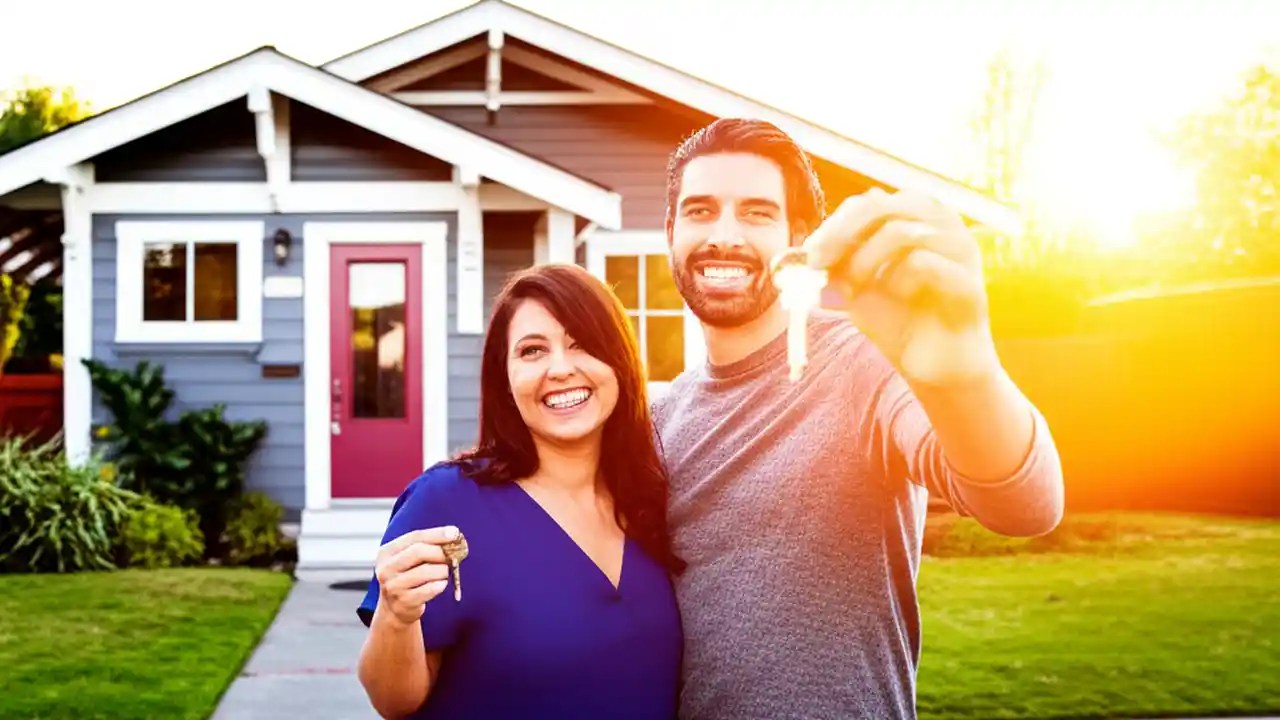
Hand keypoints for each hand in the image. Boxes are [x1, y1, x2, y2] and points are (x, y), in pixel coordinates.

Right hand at [373, 526, 458, 626]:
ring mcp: (393, 586)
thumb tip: (453, 535)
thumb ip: (426, 546)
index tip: (455, 533)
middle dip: (440, 552)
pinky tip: (440, 584)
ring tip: (444, 572)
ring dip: (443, 570)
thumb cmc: (408, 577)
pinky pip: (430, 589)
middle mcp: (386, 568)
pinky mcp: (404, 602)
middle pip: (418, 552)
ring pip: (427, 571)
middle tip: (454, 555)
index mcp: (386, 552)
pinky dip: (441, 585)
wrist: (395, 609)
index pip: (414, 537)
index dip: (436, 534)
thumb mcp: (409, 559)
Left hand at [802, 189, 1000, 386]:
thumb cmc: (899, 321)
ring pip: (903, 231)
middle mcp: (944, 225)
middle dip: (843, 234)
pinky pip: (925, 263)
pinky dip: (897, 278)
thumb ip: (838, 265)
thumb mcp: (858, 288)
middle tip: (819, 263)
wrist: (935, 368)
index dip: (836, 224)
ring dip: (866, 259)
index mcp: (917, 218)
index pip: (870, 202)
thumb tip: (803, 254)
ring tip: (853, 287)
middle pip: (885, 206)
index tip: (810, 253)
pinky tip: (895, 294)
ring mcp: (961, 251)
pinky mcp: (968, 282)